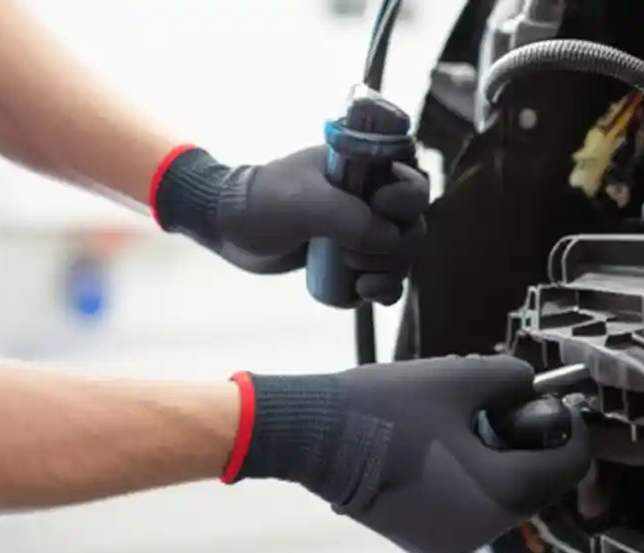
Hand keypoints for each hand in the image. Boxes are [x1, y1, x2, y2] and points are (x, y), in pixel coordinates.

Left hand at [151, 145, 428, 303]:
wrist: (229, 229)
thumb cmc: (262, 202)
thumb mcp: (304, 204)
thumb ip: (350, 218)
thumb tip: (390, 241)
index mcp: (365, 167)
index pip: (413, 180)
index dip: (406, 200)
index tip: (378, 206)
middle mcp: (372, 196)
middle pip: (415, 225)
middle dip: (394, 247)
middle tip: (353, 253)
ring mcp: (365, 229)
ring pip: (403, 256)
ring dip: (389, 273)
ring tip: (359, 281)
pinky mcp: (355, 259)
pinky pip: (387, 278)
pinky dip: (383, 290)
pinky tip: (363, 293)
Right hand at [224, 356, 592, 552]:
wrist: (314, 439)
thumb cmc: (386, 406)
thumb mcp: (460, 377)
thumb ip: (512, 379)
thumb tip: (532, 387)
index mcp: (501, 491)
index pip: (569, 465)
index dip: (571, 430)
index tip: (558, 403)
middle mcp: (484, 529)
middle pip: (536, 486)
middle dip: (530, 446)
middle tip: (502, 408)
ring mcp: (454, 541)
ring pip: (502, 499)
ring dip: (499, 463)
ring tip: (465, 426)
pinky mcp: (428, 542)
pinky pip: (470, 511)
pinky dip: (471, 482)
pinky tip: (441, 450)